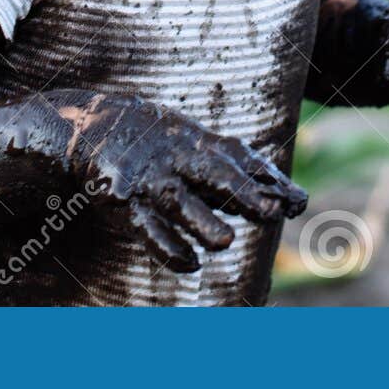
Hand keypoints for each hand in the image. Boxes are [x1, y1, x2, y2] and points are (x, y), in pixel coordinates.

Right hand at [68, 93, 307, 272]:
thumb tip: (295, 201)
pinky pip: (147, 228)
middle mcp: (178, 158)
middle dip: (241, 193)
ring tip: (225, 242)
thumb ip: (243, 170)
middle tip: (271, 213)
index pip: (242, 160)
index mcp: (200, 142)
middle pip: (213, 175)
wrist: (90, 125)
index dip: (269, 180)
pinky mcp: (124, 202)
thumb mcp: (199, 143)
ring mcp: (151, 180)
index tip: (297, 202)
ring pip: (178, 203)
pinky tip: (190, 263)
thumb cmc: (160, 141)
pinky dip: (167, 247)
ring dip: (201, 223)